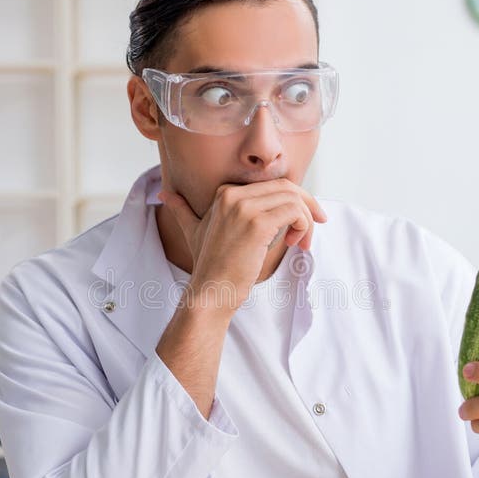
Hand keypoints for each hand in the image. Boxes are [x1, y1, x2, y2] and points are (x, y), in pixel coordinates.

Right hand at [158, 179, 326, 313]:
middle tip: (314, 227)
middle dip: (307, 205)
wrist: (209, 293)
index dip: (293, 200)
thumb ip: (182, 210)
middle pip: (287, 187)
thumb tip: (164, 194)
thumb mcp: (193, 231)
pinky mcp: (257, 225)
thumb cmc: (209, 267)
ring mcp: (245, 209)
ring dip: (306, 219)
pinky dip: (302, 225)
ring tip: (300, 242)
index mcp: (225, 193)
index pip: (273, 184)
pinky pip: (294, 212)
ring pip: (294, 199)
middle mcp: (233, 196)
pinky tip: (294, 244)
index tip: (300, 222)